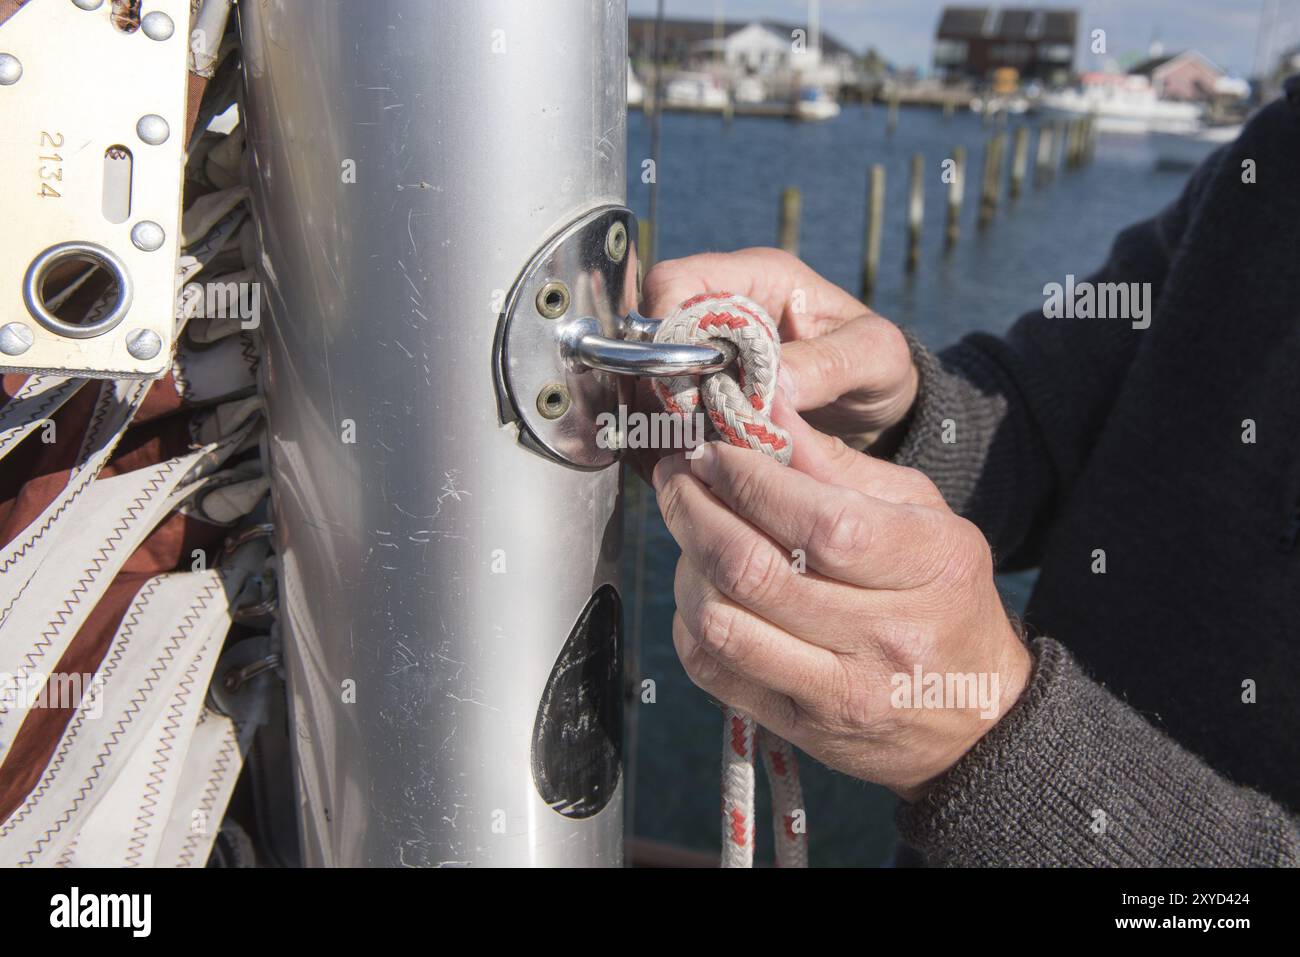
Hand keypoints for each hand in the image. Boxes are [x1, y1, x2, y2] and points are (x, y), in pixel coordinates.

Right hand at [641, 248, 918, 450]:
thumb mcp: (875, 358)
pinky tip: (688, 458)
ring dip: (660, 412)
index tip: (685, 383)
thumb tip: (774, 385)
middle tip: (685, 427)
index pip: (677, 281)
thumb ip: (829, 363)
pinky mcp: (705, 390)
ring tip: (689, 449)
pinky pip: (664, 407)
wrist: (879, 403)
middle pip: (651, 329)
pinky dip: (668, 433)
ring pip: (650, 373)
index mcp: (760, 278)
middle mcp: (724, 306)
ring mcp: (709, 349)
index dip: (666, 328)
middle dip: (659, 380)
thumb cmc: (879, 365)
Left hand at [651, 402, 1031, 799]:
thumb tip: (766, 410)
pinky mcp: (802, 728)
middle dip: (694, 511)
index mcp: (931, 566)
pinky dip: (688, 620)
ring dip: (684, 565)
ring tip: (688, 530)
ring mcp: (842, 692)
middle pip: (754, 571)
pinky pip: (713, 670)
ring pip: (722, 624)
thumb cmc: (941, 592)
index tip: (713, 450)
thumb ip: (838, 465)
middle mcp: (889, 636)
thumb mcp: (919, 514)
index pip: (819, 522)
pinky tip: (700, 588)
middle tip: (678, 477)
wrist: (978, 712)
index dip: (748, 480)